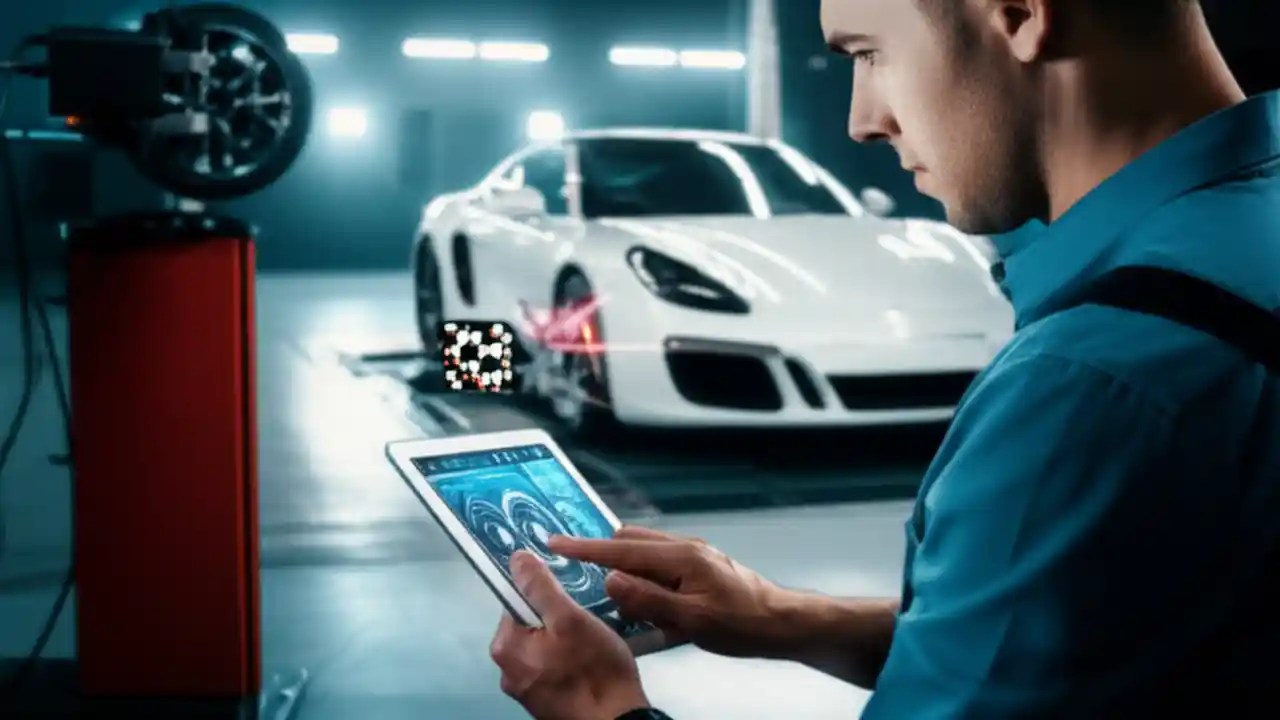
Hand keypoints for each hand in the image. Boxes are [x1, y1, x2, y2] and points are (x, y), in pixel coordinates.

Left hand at [490, 550, 650, 719]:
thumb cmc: (594, 669)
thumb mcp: (569, 619)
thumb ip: (540, 587)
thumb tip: (516, 557)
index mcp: (504, 648)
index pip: (517, 601)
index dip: (545, 594)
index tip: (571, 598)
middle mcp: (507, 671)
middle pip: (530, 624)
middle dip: (557, 618)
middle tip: (585, 619)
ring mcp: (526, 690)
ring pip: (544, 646)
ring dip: (565, 639)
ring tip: (591, 640)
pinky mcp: (545, 702)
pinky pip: (553, 667)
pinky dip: (569, 660)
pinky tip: (589, 660)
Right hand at [549, 526, 792, 658]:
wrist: (782, 623)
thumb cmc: (742, 623)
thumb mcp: (692, 619)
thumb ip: (649, 600)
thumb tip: (610, 580)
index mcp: (680, 556)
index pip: (622, 548)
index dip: (586, 547)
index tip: (555, 542)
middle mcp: (684, 549)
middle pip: (631, 543)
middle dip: (602, 553)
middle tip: (576, 567)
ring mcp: (693, 557)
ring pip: (645, 554)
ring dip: (625, 568)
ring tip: (609, 589)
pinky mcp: (699, 569)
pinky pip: (659, 567)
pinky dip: (643, 578)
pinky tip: (643, 601)